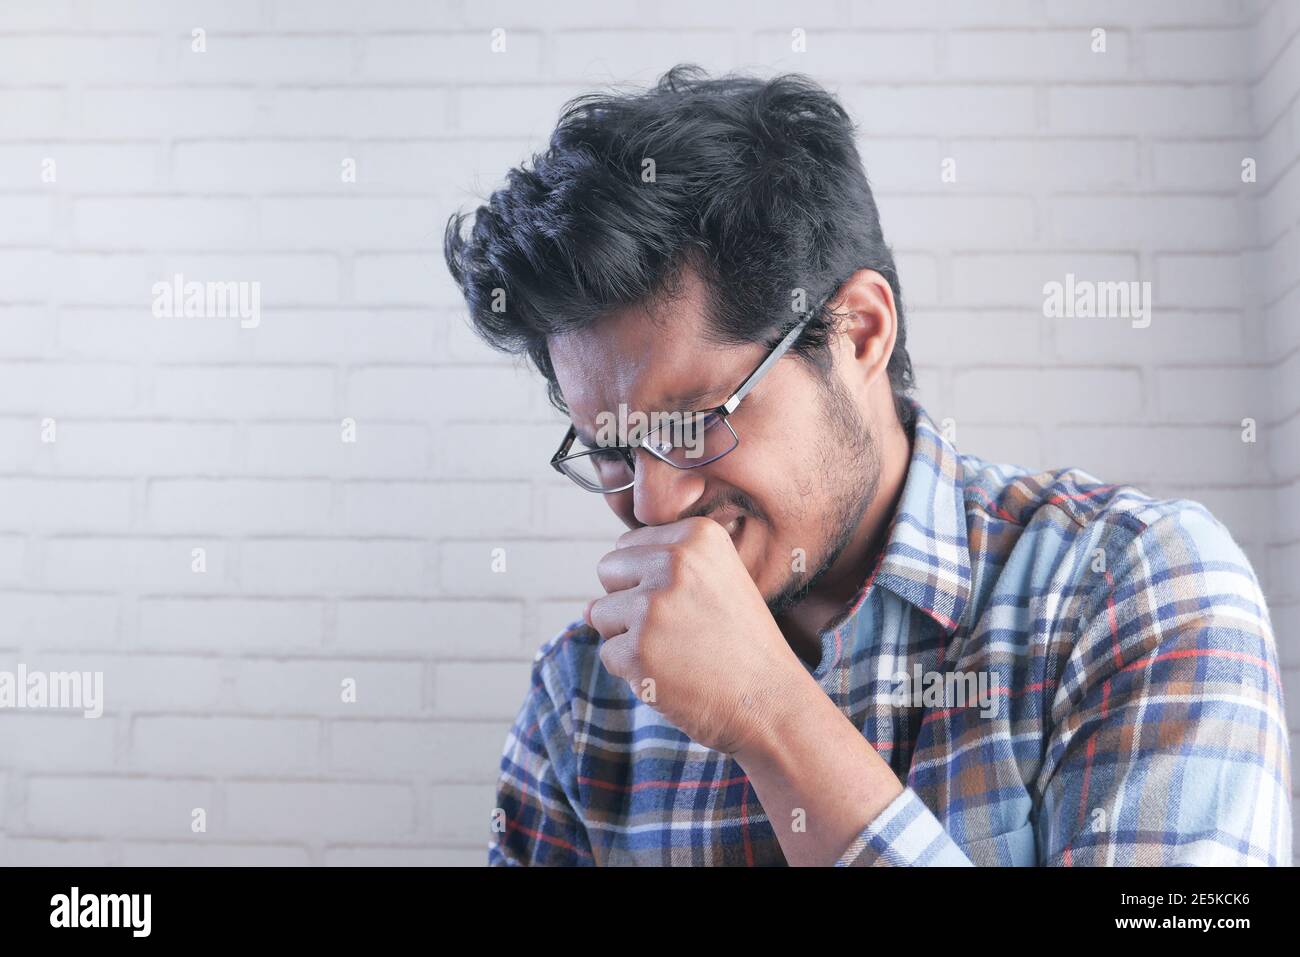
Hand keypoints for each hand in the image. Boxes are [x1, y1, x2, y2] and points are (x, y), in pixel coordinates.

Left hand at [584, 516, 809, 756]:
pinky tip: (672, 676)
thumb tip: (586, 608)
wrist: (770, 703)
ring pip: (599, 613)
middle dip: (629, 602)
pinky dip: (633, 671)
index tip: (690, 604)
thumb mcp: (717, 584)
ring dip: (627, 637)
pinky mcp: (637, 651)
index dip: (650, 580)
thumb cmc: (742, 645)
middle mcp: (674, 562)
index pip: (629, 545)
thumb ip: (654, 576)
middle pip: (608, 571)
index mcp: (698, 536)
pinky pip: (608, 654)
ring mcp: (653, 607)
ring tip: (677, 652)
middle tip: (678, 630)